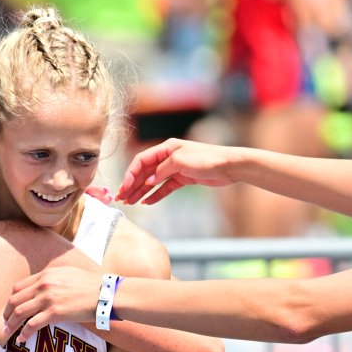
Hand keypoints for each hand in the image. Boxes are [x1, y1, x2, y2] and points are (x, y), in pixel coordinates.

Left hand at [3, 265, 102, 341]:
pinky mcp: (55, 312)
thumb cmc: (91, 285)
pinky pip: (32, 325)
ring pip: (19, 312)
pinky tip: (21, 339)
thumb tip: (47, 287)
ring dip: (10, 324)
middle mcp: (43, 285)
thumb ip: (53, 279)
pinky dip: (24, 333)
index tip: (10, 309)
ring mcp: (48, 298)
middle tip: (5, 323)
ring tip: (7, 333)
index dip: (11, 299)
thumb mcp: (68, 274)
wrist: (105, 293)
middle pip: (14, 299)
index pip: (18, 287)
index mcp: (45, 274)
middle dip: (6, 313)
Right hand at [116, 138, 239, 204]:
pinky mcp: (183, 179)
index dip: (131, 174)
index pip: (142, 161)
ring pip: (153, 181)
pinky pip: (164, 188)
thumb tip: (148, 181)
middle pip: (145, 172)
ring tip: (130, 202)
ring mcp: (175, 169)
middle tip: (122, 198)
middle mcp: (168, 157)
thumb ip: (162, 171)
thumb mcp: (181, 161)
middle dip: (132, 185)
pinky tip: (147, 202)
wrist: (230, 166)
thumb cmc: (208, 159)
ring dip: (141, 191)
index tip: (124, 187)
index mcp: (166, 148)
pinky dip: (155, 195)